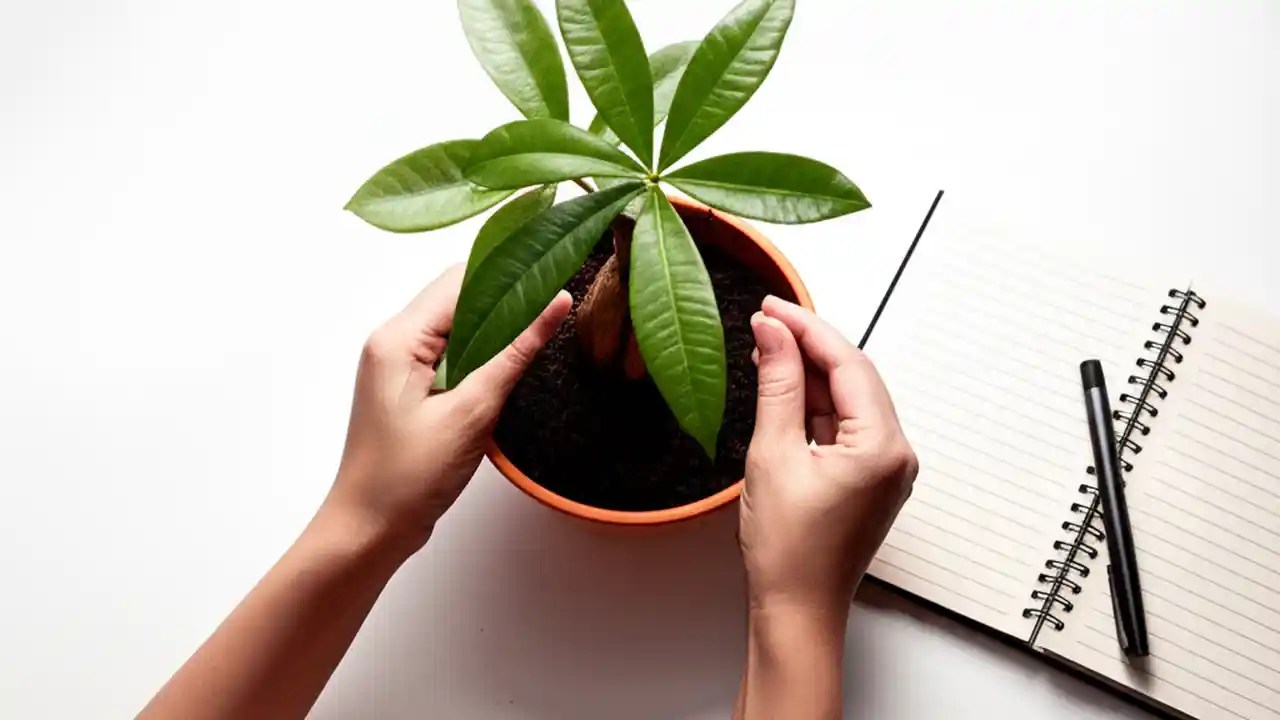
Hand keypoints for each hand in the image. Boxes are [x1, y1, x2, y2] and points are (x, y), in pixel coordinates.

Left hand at [324, 265, 571, 554]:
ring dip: (496, 331)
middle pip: (459, 298)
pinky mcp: (409, 389)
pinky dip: (482, 357)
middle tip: (557, 305)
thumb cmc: (407, 477)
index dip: (509, 273)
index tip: (555, 273)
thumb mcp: (471, 412)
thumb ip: (515, 353)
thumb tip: (556, 303)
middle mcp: (393, 342)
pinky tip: (509, 369)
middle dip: (507, 300)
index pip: (460, 280)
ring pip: (458, 327)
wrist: (368, 530)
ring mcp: (399, 366)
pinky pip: (452, 355)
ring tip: (541, 334)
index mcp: (398, 338)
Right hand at [740, 296, 917, 614]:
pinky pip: (844, 425)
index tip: (772, 307)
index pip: (847, 364)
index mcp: (882, 447)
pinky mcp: (869, 478)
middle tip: (765, 320)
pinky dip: (814, 404)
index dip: (807, 328)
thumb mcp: (772, 454)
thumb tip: (773, 334)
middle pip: (853, 377)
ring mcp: (885, 467)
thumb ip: (776, 385)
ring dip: (809, 373)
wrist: (797, 609)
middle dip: (809, 345)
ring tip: (766, 350)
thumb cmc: (789, 551)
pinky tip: (784, 389)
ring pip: (848, 399)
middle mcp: (896, 454)